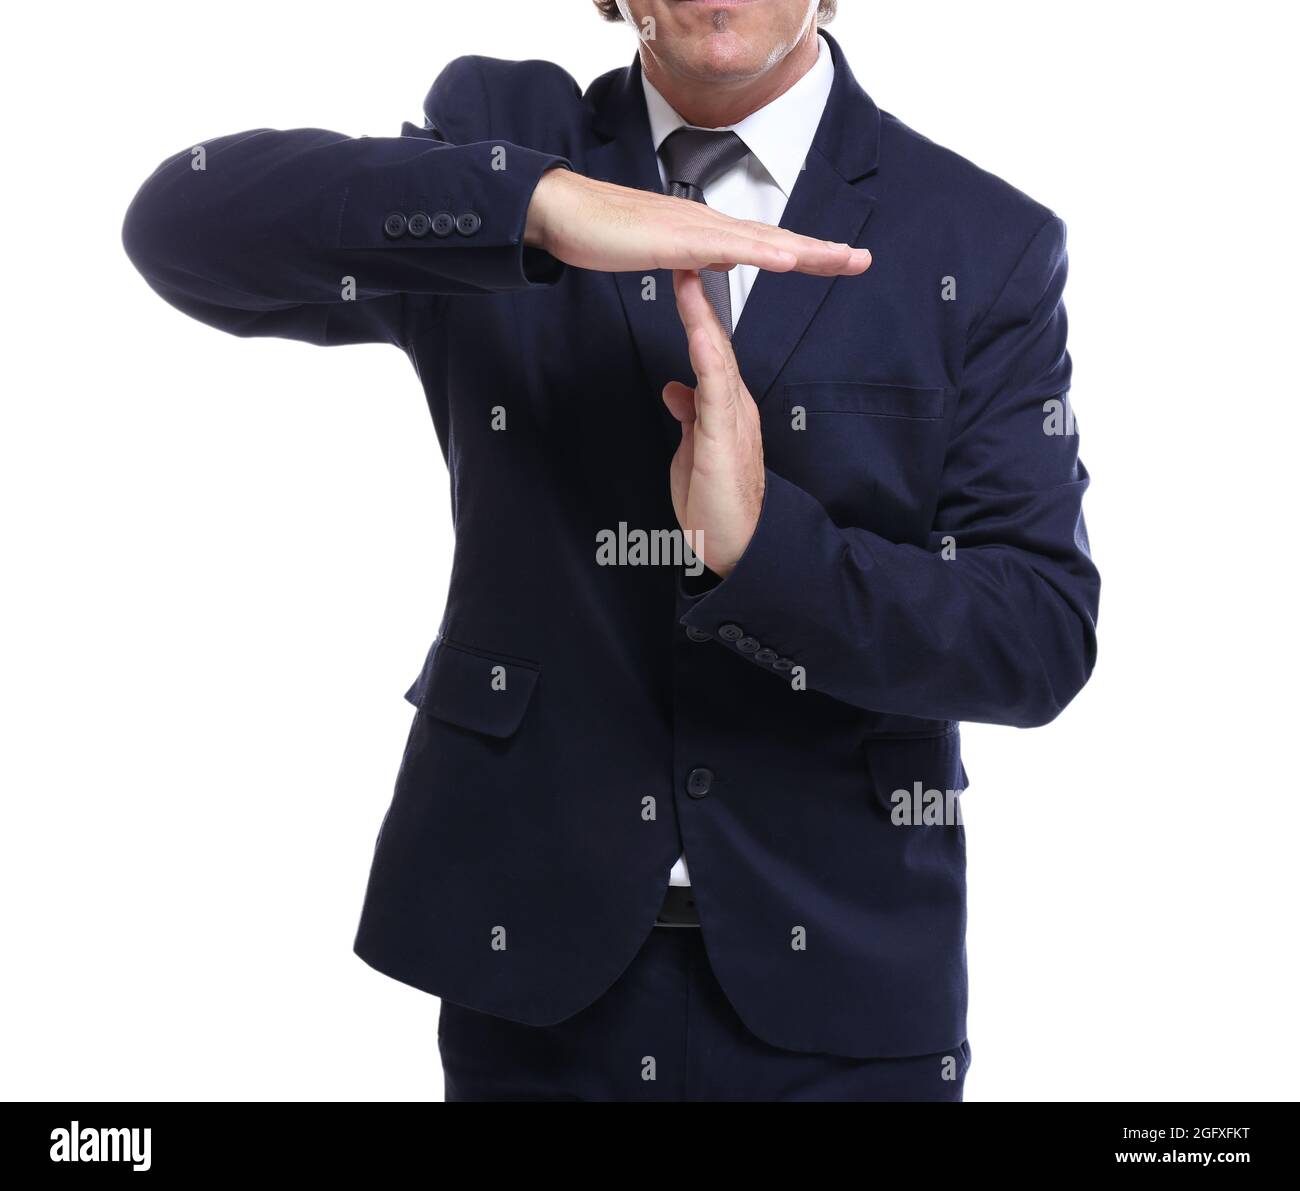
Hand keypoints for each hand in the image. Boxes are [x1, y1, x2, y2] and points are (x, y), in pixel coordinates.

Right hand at [524, 167, 870, 276]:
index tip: (839, 261)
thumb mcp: (661, 253)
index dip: (804, 253)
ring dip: (804, 250)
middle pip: (775, 239)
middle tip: (863, 259)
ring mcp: (695, 229)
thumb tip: (719, 264)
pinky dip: (761, 254)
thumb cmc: (605, 233)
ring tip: (842, 258)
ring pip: (761, 241)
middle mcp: (708, 226)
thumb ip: (694, 258)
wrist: (565, 212)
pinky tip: (786, 260)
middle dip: (821, 250)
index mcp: (706, 234)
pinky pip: (726, 248)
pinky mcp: (676, 239)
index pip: (765, 245)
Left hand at [661, 270, 767, 577]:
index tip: (682, 274)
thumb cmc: (715, 506)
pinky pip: (717, 391)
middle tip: (687, 251)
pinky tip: (700, 332)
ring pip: (718, 358)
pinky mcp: (726, 439)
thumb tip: (675, 388)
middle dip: (701, 297)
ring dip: (703, 316)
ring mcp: (732, 420)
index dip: (695, 311)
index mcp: (724, 407)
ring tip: (691, 276)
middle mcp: (733, 406)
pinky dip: (709, 359)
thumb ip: (687, 416)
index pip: (708, 349)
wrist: (737, 546)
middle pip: (715, 342)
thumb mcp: (691, 452)